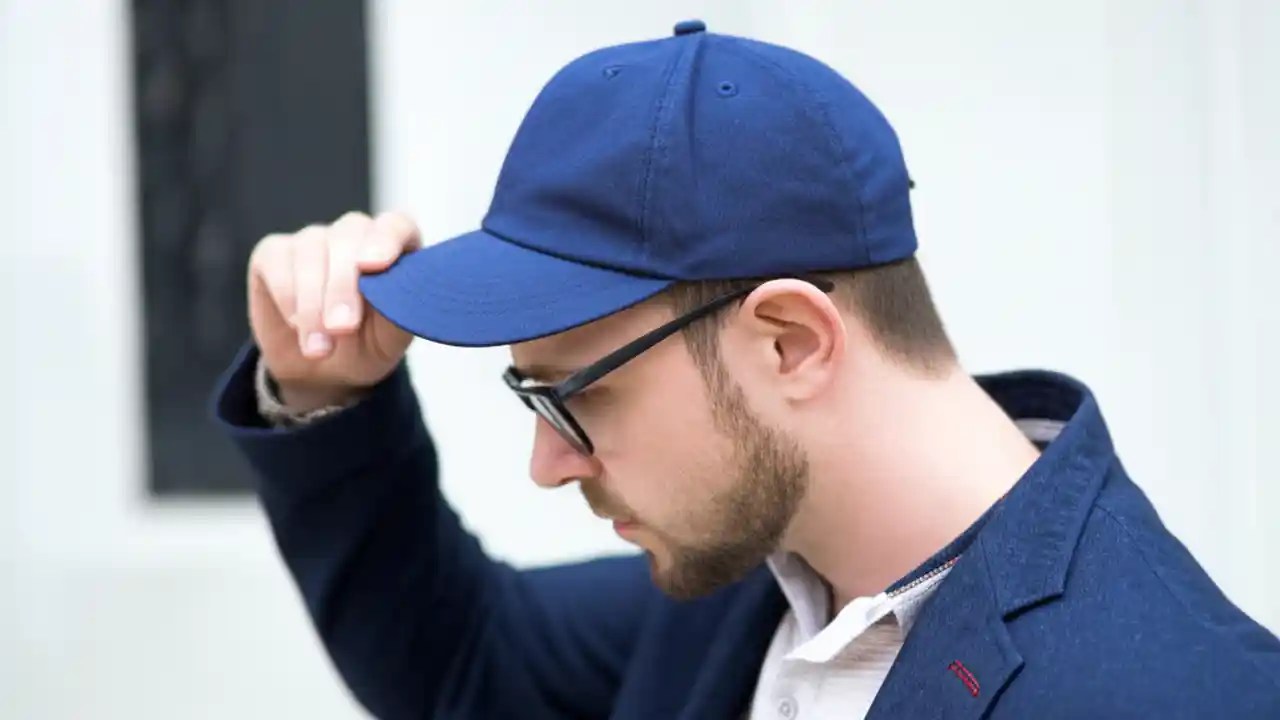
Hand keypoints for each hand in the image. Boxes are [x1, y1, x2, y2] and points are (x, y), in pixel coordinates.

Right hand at [247, 211, 421, 410]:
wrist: (320, 369)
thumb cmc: (365, 345)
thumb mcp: (391, 339)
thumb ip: (401, 313)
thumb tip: (402, 300)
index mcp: (395, 247)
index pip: (396, 225)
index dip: (386, 239)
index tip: (374, 265)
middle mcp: (355, 234)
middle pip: (348, 236)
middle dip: (343, 285)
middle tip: (342, 327)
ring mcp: (313, 239)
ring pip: (311, 251)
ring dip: (313, 304)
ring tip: (320, 348)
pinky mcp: (274, 251)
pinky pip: (277, 261)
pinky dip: (287, 297)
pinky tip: (296, 325)